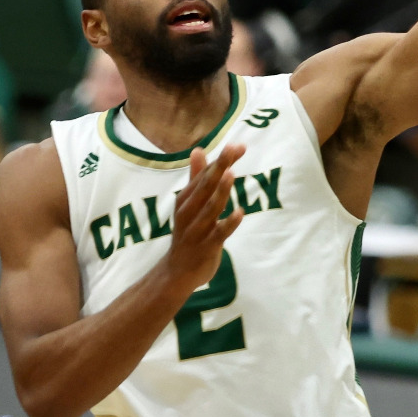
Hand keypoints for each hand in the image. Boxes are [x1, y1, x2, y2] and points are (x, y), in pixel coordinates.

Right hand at [161, 143, 247, 293]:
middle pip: (206, 186)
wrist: (177, 271)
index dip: (220, 160)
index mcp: (185, 199)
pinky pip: (219, 234)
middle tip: (234, 149)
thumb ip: (196, 178)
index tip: (238, 145)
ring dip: (221, 191)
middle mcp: (189, 212)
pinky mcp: (206, 247)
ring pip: (210, 208)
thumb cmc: (187, 233)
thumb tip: (198, 150)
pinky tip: (240, 213)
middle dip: (220, 167)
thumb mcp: (189, 204)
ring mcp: (197, 230)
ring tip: (231, 173)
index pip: (204, 175)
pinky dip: (229, 223)